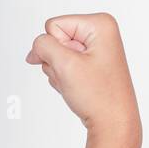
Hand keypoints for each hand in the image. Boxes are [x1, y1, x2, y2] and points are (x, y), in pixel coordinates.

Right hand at [25, 13, 140, 135]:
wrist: (112, 123)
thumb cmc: (99, 96)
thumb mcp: (65, 65)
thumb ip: (43, 46)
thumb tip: (36, 45)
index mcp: (100, 24)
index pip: (53, 25)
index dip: (54, 48)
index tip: (72, 66)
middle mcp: (100, 32)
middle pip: (56, 38)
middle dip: (57, 61)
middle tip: (75, 77)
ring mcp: (96, 49)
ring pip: (58, 53)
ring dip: (60, 72)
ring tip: (78, 84)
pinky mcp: (91, 63)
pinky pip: (64, 64)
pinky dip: (65, 78)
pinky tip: (79, 87)